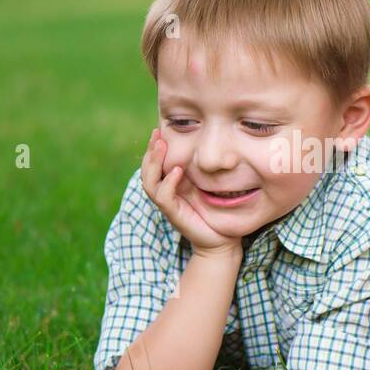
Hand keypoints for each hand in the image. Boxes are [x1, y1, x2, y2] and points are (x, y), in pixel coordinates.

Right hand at [141, 128, 240, 257]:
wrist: (222, 240)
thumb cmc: (217, 211)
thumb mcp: (209, 184)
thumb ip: (203, 169)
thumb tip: (210, 144)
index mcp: (171, 184)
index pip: (155, 164)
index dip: (154, 148)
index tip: (159, 130)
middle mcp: (166, 193)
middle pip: (147, 170)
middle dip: (150, 151)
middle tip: (156, 133)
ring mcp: (168, 204)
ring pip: (150, 182)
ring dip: (155, 163)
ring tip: (161, 146)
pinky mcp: (174, 214)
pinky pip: (164, 197)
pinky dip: (168, 183)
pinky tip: (177, 171)